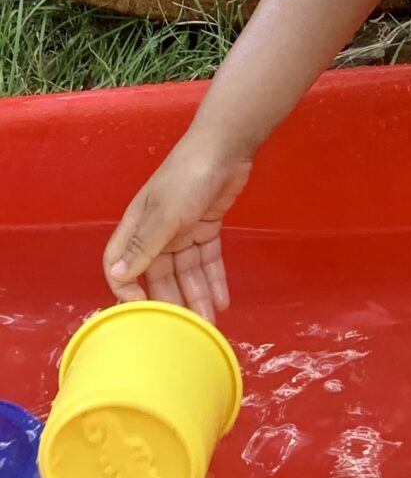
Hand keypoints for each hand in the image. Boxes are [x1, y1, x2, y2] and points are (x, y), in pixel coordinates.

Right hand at [103, 139, 252, 319]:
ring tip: (209, 322)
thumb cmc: (187, 177)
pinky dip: (214, 280)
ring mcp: (182, 230)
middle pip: (158, 275)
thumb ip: (145, 245)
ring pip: (186, 271)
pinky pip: (207, 260)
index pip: (121, 265)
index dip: (128, 290)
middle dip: (171, 300)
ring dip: (196, 295)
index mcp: (137, 227)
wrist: (224, 149)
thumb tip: (118, 276)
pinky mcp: (206, 228)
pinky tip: (221, 301)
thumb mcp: (165, 214)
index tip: (143, 312)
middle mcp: (156, 232)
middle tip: (184, 329)